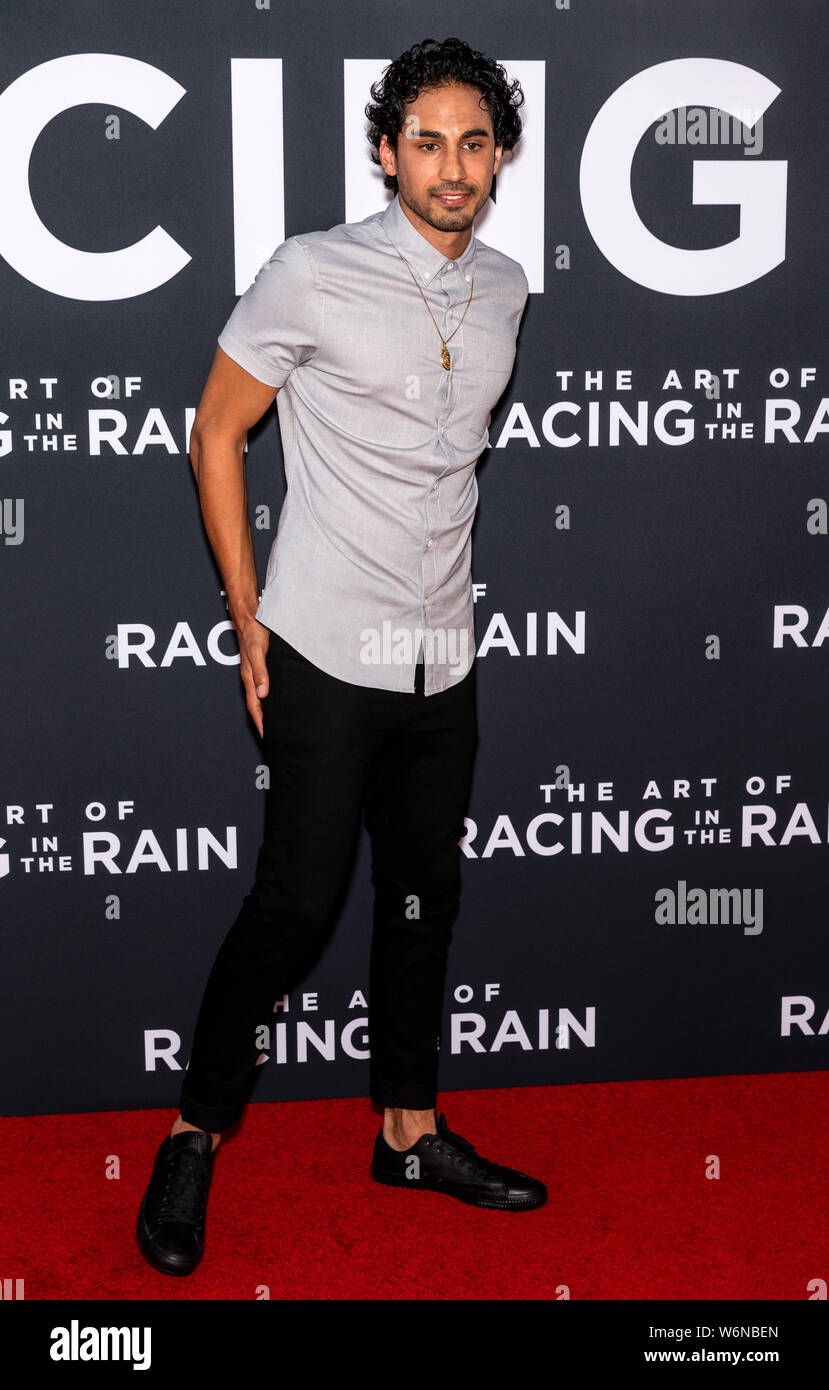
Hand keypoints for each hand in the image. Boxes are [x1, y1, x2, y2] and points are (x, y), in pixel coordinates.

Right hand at [237, 616, 269, 736]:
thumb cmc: (253, 632)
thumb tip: (263, 694)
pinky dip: (268, 695)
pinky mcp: (259, 665)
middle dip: (263, 720)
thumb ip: (261, 673)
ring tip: (275, 721)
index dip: (260, 722)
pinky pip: (263, 685)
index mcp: (248, 677)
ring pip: (259, 696)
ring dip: (266, 709)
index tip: (267, 736)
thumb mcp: (258, 652)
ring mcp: (254, 671)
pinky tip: (276, 696)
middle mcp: (250, 677)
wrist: (249, 616)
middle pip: (256, 704)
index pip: (254, 706)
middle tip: (273, 734)